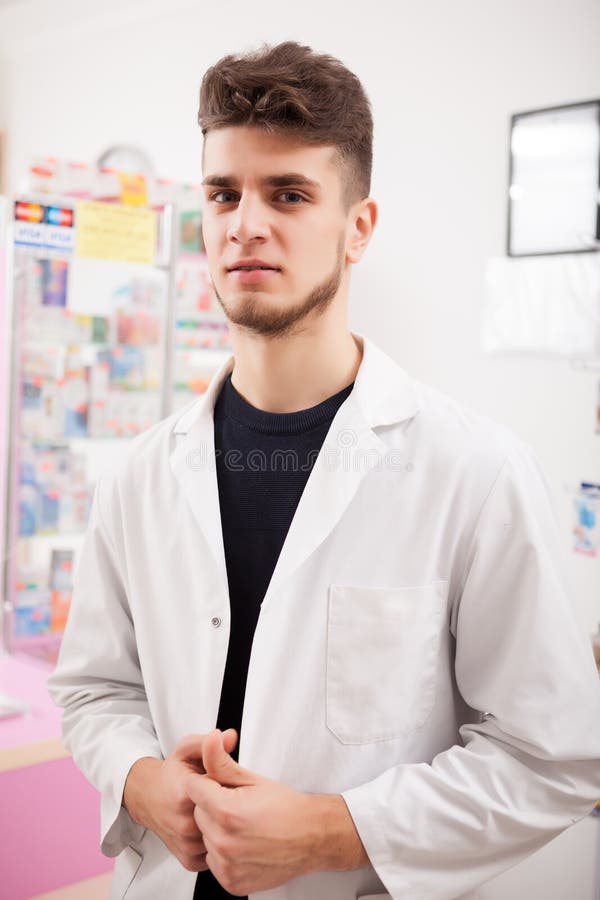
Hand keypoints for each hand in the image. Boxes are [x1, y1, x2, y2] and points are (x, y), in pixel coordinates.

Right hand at [122, 729, 237, 871]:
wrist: (148, 797)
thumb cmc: (171, 774)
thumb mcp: (188, 749)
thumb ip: (208, 743)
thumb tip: (230, 736)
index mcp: (186, 793)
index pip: (224, 793)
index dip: (232, 787)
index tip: (230, 784)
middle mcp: (184, 822)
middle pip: (225, 817)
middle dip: (230, 808)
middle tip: (230, 799)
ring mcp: (186, 843)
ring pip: (223, 838)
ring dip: (225, 827)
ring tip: (221, 812)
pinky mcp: (188, 859)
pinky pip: (215, 854)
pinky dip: (218, 843)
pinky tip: (214, 828)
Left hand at [184, 728, 323, 894]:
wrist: (311, 837)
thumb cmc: (286, 807)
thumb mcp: (252, 778)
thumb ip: (222, 761)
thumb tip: (210, 738)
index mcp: (227, 812)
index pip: (193, 789)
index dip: (208, 783)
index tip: (225, 787)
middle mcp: (224, 842)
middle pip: (197, 814)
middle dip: (211, 807)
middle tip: (238, 806)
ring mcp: (227, 865)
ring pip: (205, 839)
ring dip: (217, 832)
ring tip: (243, 827)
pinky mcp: (231, 882)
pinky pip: (214, 862)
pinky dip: (224, 854)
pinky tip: (244, 845)